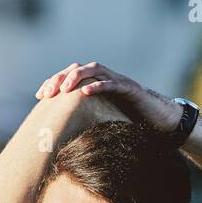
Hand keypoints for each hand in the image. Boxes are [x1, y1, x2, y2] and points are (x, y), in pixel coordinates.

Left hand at [35, 61, 180, 133]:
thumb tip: (63, 134)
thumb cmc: (133, 122)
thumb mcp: (104, 119)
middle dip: (59, 79)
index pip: (69, 77)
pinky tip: (86, 93)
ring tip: (63, 89)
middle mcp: (106, 77)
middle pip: (77, 69)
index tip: (39, 97)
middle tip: (46, 93)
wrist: (161, 122)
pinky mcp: (131, 88)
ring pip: (93, 69)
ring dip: (76, 77)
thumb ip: (87, 118)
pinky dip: (98, 85)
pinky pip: (112, 83)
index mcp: (96, 83)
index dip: (53, 83)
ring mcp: (118, 80)